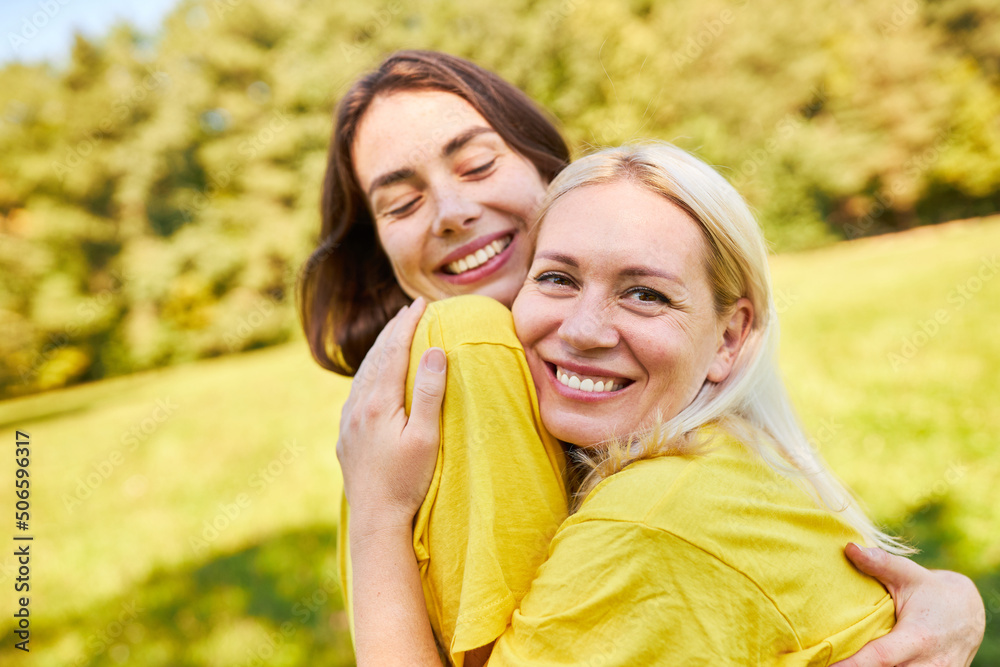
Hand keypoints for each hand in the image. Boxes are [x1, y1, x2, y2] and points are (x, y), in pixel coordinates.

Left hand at [337, 297, 446, 531]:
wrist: (375, 520)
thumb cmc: (408, 481)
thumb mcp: (426, 437)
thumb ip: (429, 393)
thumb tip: (434, 350)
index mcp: (379, 402)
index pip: (395, 351)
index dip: (408, 323)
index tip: (422, 302)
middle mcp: (358, 406)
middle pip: (376, 356)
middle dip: (394, 330)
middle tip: (411, 309)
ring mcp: (349, 421)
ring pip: (363, 373)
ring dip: (380, 349)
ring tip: (395, 334)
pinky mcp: (346, 436)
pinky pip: (357, 392)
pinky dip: (369, 373)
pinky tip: (374, 377)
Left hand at [832, 543, 984, 666]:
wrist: (969, 616)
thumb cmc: (933, 593)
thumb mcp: (910, 575)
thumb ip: (881, 564)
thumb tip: (850, 548)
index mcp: (917, 639)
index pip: (879, 658)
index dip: (851, 665)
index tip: (825, 664)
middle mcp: (926, 665)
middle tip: (821, 663)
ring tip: (833, 664)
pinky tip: (857, 665)